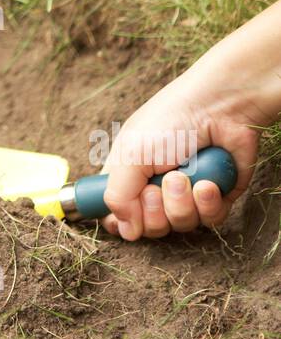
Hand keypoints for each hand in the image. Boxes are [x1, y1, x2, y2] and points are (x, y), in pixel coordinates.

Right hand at [98, 0, 280, 239]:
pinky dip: (208, 203)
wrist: (221, 106)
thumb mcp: (131, 153)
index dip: (120, 221)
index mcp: (129, 174)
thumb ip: (117, 195)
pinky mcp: (216, 197)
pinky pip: (209, 220)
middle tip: (159, 186)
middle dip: (155, 211)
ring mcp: (187, 194)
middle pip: (149, 226)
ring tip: (185, 176)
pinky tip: (209, 183)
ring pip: (180, 225)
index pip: (116, 214)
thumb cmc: (170, 120)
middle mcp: (156, 187)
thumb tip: (126, 231)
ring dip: (182, 203)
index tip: (126, 215)